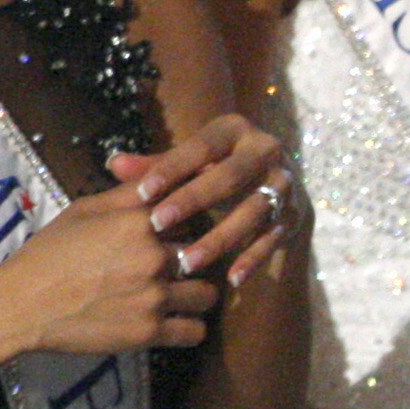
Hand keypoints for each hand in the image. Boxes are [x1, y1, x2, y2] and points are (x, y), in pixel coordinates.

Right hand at [0, 180, 218, 355]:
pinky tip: (175, 322)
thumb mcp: (85, 211)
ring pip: (207, 294)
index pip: (193, 211)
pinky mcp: (149, 332)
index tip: (183, 228)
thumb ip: (129, 193)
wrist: (19, 305)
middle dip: (195, 258)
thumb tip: (163, 171)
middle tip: (179, 265)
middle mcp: (154, 256)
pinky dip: (188, 328)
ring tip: (179, 295)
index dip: (190, 220)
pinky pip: (195, 331)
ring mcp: (154, 296)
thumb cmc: (48, 254)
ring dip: (195, 294)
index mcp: (140, 221)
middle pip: (205, 251)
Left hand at [108, 114, 300, 288]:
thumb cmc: (211, 169)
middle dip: (194, 200)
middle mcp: (266, 149)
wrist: (269, 177)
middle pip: (230, 176)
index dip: (171, 168)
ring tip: (188, 263)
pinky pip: (274, 238)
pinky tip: (231, 279)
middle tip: (159, 224)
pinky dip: (254, 259)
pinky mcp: (295, 213)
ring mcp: (286, 183)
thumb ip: (154, 166)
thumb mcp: (186, 162)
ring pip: (254, 210)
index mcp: (235, 129)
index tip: (142, 193)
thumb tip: (114, 165)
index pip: (201, 147)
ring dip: (221, 238)